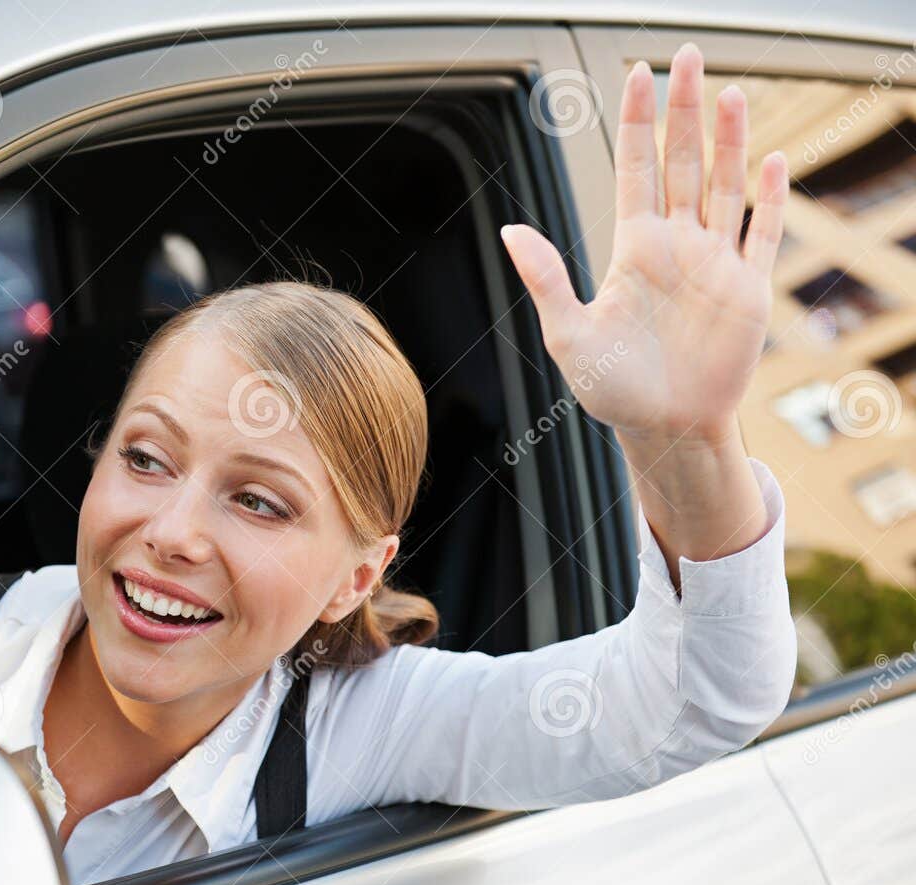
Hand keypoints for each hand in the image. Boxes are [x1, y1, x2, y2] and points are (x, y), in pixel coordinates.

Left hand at [500, 42, 787, 446]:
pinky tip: (773, 159)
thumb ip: (547, 279)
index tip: (637, 72)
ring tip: (727, 91)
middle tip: (688, 55)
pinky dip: (770, 198)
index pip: (635, 168)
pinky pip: (762, 234)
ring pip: (724, 186)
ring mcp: (715, 263)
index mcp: (633, 248)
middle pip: (683, 161)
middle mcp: (676, 245)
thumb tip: (510, 230)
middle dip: (684, 110)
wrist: (662, 430)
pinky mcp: (749, 289)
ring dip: (729, 140)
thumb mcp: (569, 335)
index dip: (636, 121)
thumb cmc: (611, 389)